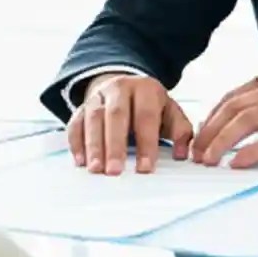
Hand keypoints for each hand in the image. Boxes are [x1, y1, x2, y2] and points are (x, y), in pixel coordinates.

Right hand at [66, 73, 193, 175]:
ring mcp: (99, 97)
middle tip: (114, 171)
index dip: (146, 143)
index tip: (145, 168)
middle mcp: (120, 89)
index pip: (146, 116)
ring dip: (93, 145)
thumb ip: (181, 131)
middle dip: (114, 144)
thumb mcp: (170, 112)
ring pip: (93, 118)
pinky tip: (80, 161)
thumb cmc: (150, 106)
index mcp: (146, 89)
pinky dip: (76, 142)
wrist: (125, 85)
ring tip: (95, 169)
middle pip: (115, 115)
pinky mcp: (82, 107)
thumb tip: (182, 153)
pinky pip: (75, 122)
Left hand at [191, 69, 257, 167]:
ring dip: (222, 140)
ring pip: (249, 120)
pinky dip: (250, 151)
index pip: (236, 94)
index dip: (213, 115)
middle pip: (236, 106)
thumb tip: (242, 117)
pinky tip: (236, 163)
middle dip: (210, 129)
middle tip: (196, 152)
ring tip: (209, 159)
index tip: (200, 135)